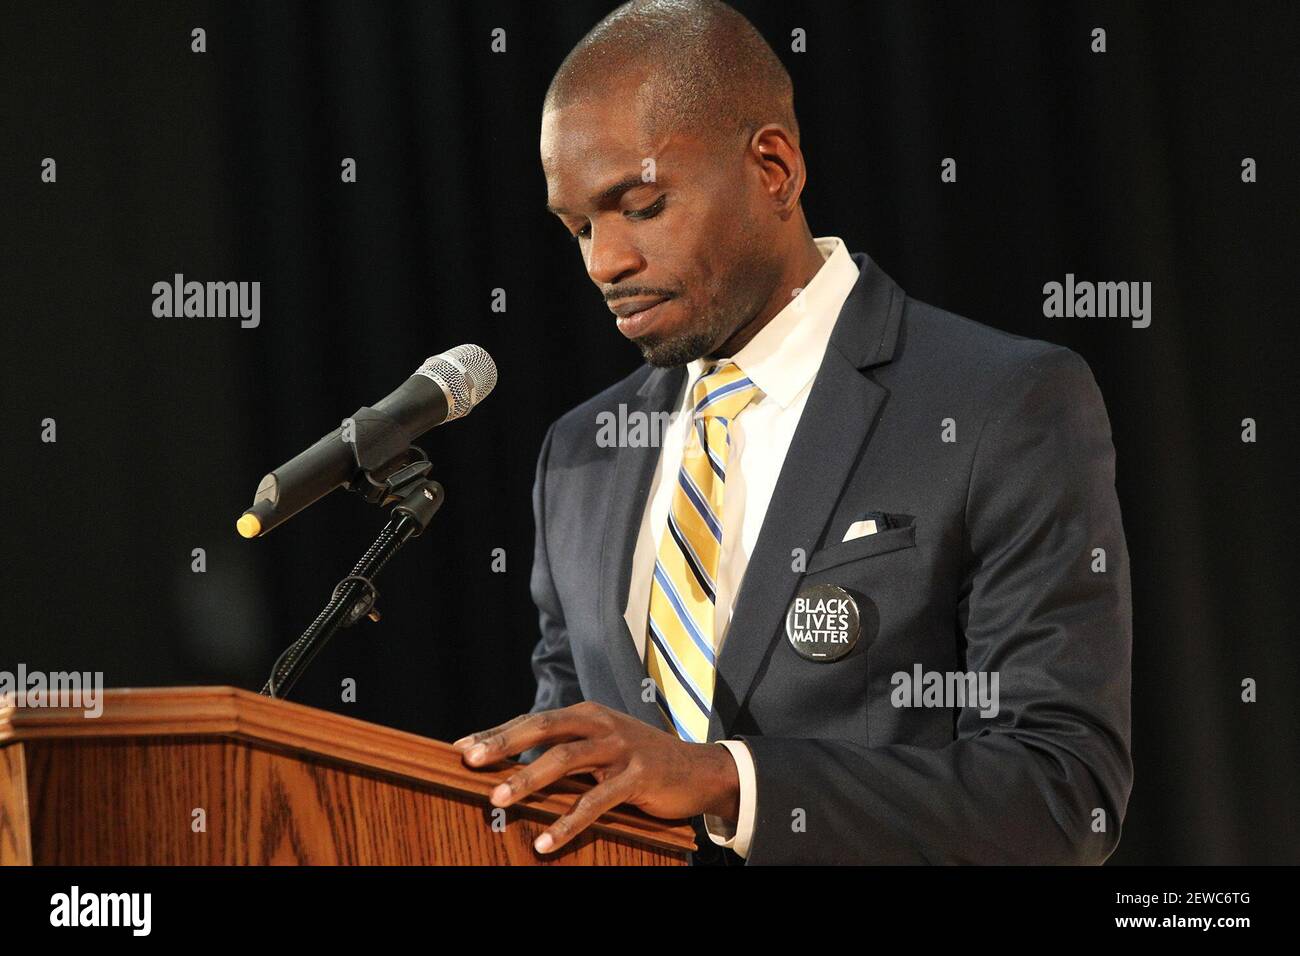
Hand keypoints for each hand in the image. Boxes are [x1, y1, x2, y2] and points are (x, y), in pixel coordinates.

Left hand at [453, 701, 739, 853]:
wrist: (698, 769)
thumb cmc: (639, 759)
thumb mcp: (602, 746)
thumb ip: (566, 749)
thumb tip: (515, 763)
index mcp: (587, 713)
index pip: (533, 720)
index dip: (497, 733)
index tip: (462, 748)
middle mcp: (601, 724)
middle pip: (544, 728)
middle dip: (504, 744)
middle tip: (471, 761)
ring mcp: (619, 748)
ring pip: (565, 759)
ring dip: (529, 780)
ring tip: (498, 799)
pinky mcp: (636, 776)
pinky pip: (595, 801)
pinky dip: (567, 822)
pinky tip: (546, 841)